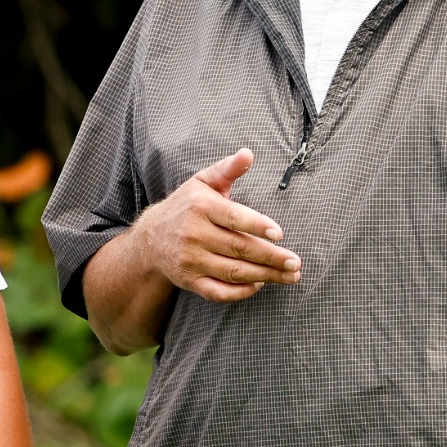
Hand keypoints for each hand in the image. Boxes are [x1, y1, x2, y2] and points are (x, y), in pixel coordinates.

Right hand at [133, 149, 299, 302]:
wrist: (150, 238)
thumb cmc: (186, 206)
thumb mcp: (203, 182)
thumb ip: (228, 169)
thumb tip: (248, 153)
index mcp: (201, 207)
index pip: (233, 218)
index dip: (257, 225)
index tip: (280, 234)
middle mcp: (194, 234)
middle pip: (239, 248)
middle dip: (271, 257)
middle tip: (295, 262)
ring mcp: (191, 260)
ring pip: (233, 272)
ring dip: (265, 276)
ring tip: (290, 276)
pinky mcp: (189, 281)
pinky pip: (218, 292)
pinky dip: (240, 292)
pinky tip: (260, 285)